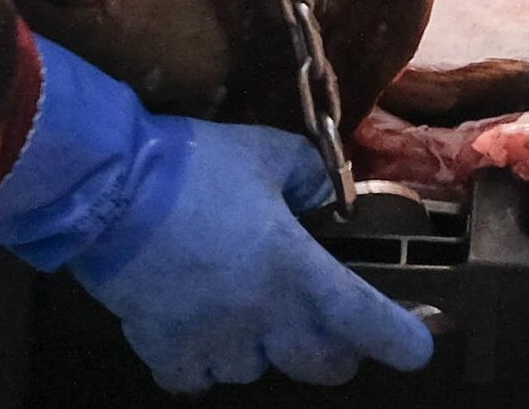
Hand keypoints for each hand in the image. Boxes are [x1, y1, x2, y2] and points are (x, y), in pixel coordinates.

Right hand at [0, 42, 436, 392]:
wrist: (110, 190)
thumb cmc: (192, 166)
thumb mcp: (266, 152)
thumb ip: (309, 177)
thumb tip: (327, 196)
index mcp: (296, 270)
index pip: (366, 320)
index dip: (401, 339)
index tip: (419, 348)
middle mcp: (263, 318)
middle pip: (322, 364)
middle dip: (334, 350)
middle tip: (327, 326)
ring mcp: (214, 342)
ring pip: (257, 369)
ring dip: (263, 347)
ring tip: (247, 311)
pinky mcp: (167, 352)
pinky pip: (198, 376)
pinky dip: (204, 360)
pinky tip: (201, 331)